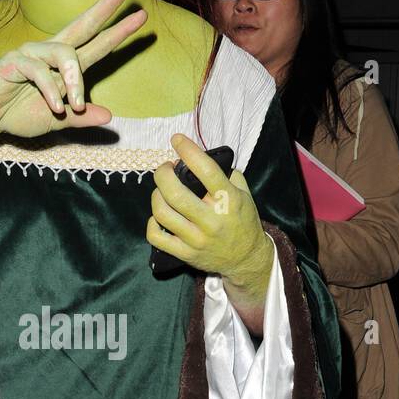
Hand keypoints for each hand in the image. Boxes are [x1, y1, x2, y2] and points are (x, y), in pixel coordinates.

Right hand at [0, 0, 146, 144]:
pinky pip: (39, 71)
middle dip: (106, 5)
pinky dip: (51, 91)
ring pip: (65, 53)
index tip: (141, 16)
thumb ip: (80, 119)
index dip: (118, 31)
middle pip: (83, 23)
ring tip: (77, 104)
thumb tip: (109, 117)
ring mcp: (31, 52)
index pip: (96, 43)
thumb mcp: (57, 120)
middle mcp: (50, 51)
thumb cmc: (17, 113)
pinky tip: (56, 106)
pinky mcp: (13, 61)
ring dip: (75, 80)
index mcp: (63, 64)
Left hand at [147, 134, 273, 305]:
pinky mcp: (185, 254)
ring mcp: (196, 239)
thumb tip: (201, 157)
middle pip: (174, 192)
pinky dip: (152, 223)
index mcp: (228, 200)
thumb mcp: (244, 194)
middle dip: (162, 174)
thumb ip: (227, 174)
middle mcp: (211, 220)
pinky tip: (159, 215)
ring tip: (162, 191)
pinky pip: (156, 236)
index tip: (177, 140)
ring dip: (156, 195)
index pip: (205, 170)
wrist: (246, 259)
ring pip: (162, 213)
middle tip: (165, 169)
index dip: (187, 150)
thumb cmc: (242, 221)